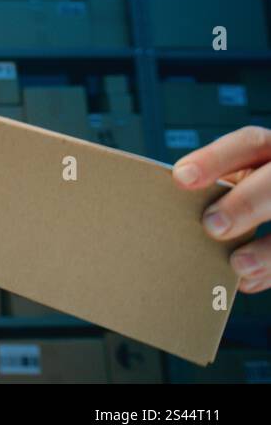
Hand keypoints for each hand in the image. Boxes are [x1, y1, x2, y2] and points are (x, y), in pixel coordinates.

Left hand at [172, 126, 270, 292]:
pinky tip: (248, 281)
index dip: (215, 159)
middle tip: (211, 226)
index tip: (180, 178)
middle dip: (246, 203)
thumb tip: (165, 215)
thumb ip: (214, 192)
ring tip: (236, 266)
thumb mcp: (240, 182)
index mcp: (270, 151)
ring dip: (268, 249)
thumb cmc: (246, 195)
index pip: (249, 143)